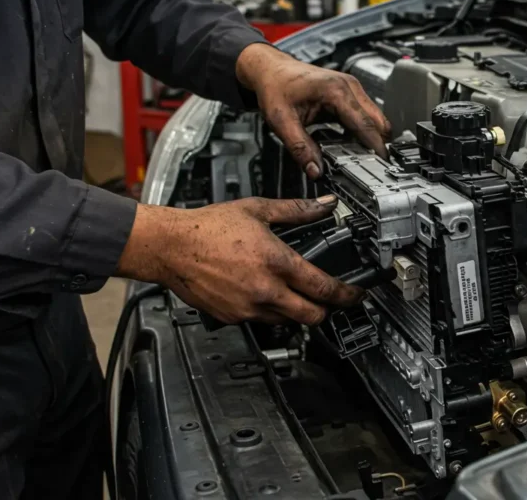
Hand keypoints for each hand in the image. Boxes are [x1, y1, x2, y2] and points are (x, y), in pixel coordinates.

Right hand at [117, 195, 363, 324]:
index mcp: (276, 263)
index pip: (324, 289)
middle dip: (327, 311)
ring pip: (287, 321)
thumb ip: (297, 210)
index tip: (356, 294)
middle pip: (312, 316)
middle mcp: (265, 290)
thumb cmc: (207, 228)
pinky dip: (269, 311)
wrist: (170, 246)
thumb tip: (324, 206)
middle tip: (332, 302)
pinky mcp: (232, 317)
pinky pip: (261, 321)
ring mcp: (248, 308)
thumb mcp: (258, 210)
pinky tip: (264, 293)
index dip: (347, 295)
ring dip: (297, 311)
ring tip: (295, 294)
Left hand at [235, 43, 390, 178]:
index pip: (365, 123)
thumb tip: (315, 170)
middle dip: (377, 144)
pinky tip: (350, 144)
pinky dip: (362, 130)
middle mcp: (349, 86)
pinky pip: (365, 114)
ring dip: (370, 137)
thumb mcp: (281, 121)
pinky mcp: (349, 93)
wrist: (271, 69)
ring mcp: (351, 88)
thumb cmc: (276, 86)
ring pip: (374, 117)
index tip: (381, 164)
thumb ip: (300, 148)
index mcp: (336, 91)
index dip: (375, 146)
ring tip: (360, 157)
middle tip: (372, 166)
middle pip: (377, 120)